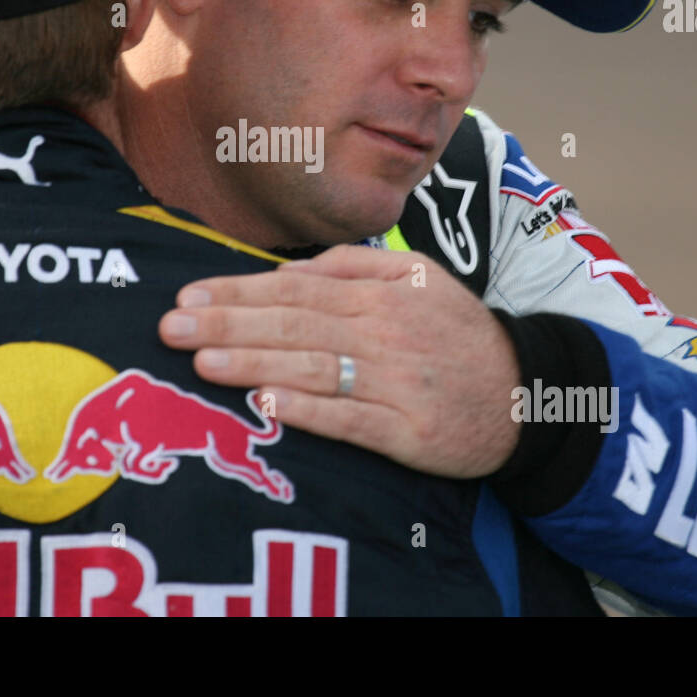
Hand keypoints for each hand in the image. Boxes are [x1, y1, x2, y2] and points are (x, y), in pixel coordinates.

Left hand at [158, 245, 521, 477]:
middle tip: (170, 324)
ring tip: (201, 360)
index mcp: (381, 292)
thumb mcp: (418, 280)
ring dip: (254, 364)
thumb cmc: (456, 335)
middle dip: (228, 323)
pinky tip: (265, 405)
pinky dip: (307, 410)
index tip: (189, 295)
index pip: (295, 288)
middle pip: (295, 324)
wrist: (526, 395)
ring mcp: (397, 381)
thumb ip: (353, 266)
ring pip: (314, 368)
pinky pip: (349, 419)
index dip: (239, 291)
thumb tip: (286, 269)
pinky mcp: (408, 430)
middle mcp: (386, 331)